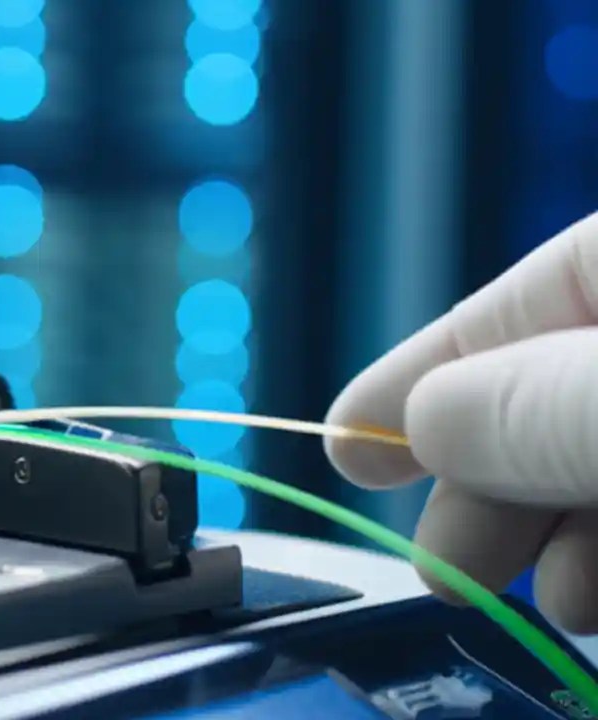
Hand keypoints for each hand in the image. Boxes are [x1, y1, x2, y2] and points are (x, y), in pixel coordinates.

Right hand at [325, 212, 597, 633]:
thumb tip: (420, 421)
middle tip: (441, 564)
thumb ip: (537, 408)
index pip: (516, 303)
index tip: (343, 445)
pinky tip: (597, 595)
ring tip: (557, 599)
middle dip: (490, 485)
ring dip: (559, 536)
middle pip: (561, 395)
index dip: (417, 380)